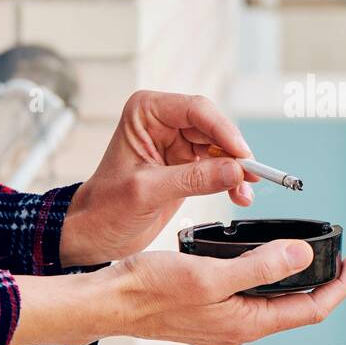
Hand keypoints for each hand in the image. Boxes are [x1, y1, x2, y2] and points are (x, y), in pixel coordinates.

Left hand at [60, 91, 258, 266]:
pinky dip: (231, 180)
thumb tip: (235, 171)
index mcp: (146, 112)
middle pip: (213, 128)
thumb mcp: (148, 192)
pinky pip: (218, 167)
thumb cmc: (105, 208)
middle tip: (250, 176)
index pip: (196, 110)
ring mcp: (177, 143)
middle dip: (234, 153)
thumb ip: (193, 179)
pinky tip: (239, 195)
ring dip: (236, 170)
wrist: (94, 233)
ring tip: (244, 192)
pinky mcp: (186, 165)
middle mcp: (163, 122)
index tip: (242, 155)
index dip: (224, 131)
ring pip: (220, 147)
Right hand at [102, 241, 345, 344]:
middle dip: (326, 283)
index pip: (312, 309)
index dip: (342, 286)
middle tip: (344, 257)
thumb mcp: (209, 274)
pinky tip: (265, 261)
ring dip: (297, 281)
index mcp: (246, 323)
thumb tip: (304, 257)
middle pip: (298, 309)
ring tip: (311, 255)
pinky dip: (269, 279)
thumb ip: (260, 266)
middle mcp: (239, 329)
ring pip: (275, 303)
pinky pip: (251, 298)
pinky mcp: (209, 313)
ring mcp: (224, 323)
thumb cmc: (150, 289)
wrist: (108, 302)